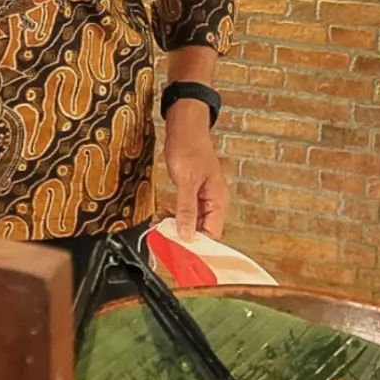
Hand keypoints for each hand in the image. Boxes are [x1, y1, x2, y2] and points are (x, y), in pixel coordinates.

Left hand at [163, 100, 227, 239]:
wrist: (185, 125)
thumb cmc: (189, 147)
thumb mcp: (186, 180)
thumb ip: (186, 209)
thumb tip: (186, 235)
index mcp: (218, 200)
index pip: (212, 234)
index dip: (197, 246)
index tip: (179, 253)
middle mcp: (214, 201)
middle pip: (203, 230)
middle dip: (185, 237)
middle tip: (165, 243)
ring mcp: (204, 196)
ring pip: (194, 221)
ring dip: (179, 227)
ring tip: (161, 231)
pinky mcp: (193, 190)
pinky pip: (187, 210)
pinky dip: (176, 215)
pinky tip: (164, 218)